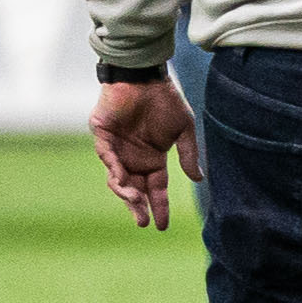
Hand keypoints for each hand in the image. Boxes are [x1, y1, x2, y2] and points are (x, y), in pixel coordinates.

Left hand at [90, 77, 201, 230]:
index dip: (159, 207)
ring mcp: (117, 149)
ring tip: (135, 202)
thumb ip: (188, 155)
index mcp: (153, 159)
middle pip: (135, 189)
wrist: (145, 77)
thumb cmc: (166, 100)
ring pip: (118, 179)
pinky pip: (106, 158)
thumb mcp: (184, 130)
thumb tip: (199, 179)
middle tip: (143, 222)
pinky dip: (113, 170)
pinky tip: (123, 182)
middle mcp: (133, 158)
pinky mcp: (103, 136)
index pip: (156, 189)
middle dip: (138, 207)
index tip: (162, 226)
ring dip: (126, 193)